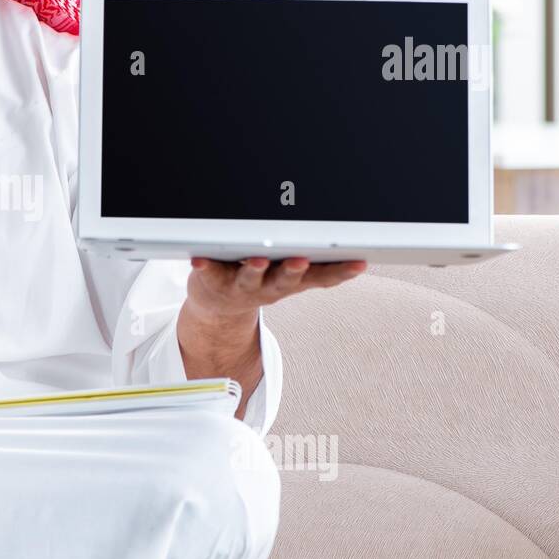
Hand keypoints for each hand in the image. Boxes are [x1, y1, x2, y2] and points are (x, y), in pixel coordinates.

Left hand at [183, 256, 366, 326]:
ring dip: (254, 269)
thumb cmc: (259, 281)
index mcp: (292, 282)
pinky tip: (200, 258)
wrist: (218, 309)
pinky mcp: (213, 281)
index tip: (358, 262)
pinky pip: (208, 273)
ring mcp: (241, 286)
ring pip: (249, 278)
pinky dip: (204, 266)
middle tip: (300, 260)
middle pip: (284, 279)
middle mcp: (269, 287)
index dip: (341, 272)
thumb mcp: (292, 277)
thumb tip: (357, 250)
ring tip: (256, 259)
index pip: (322, 277)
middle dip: (293, 270)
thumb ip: (317, 265)